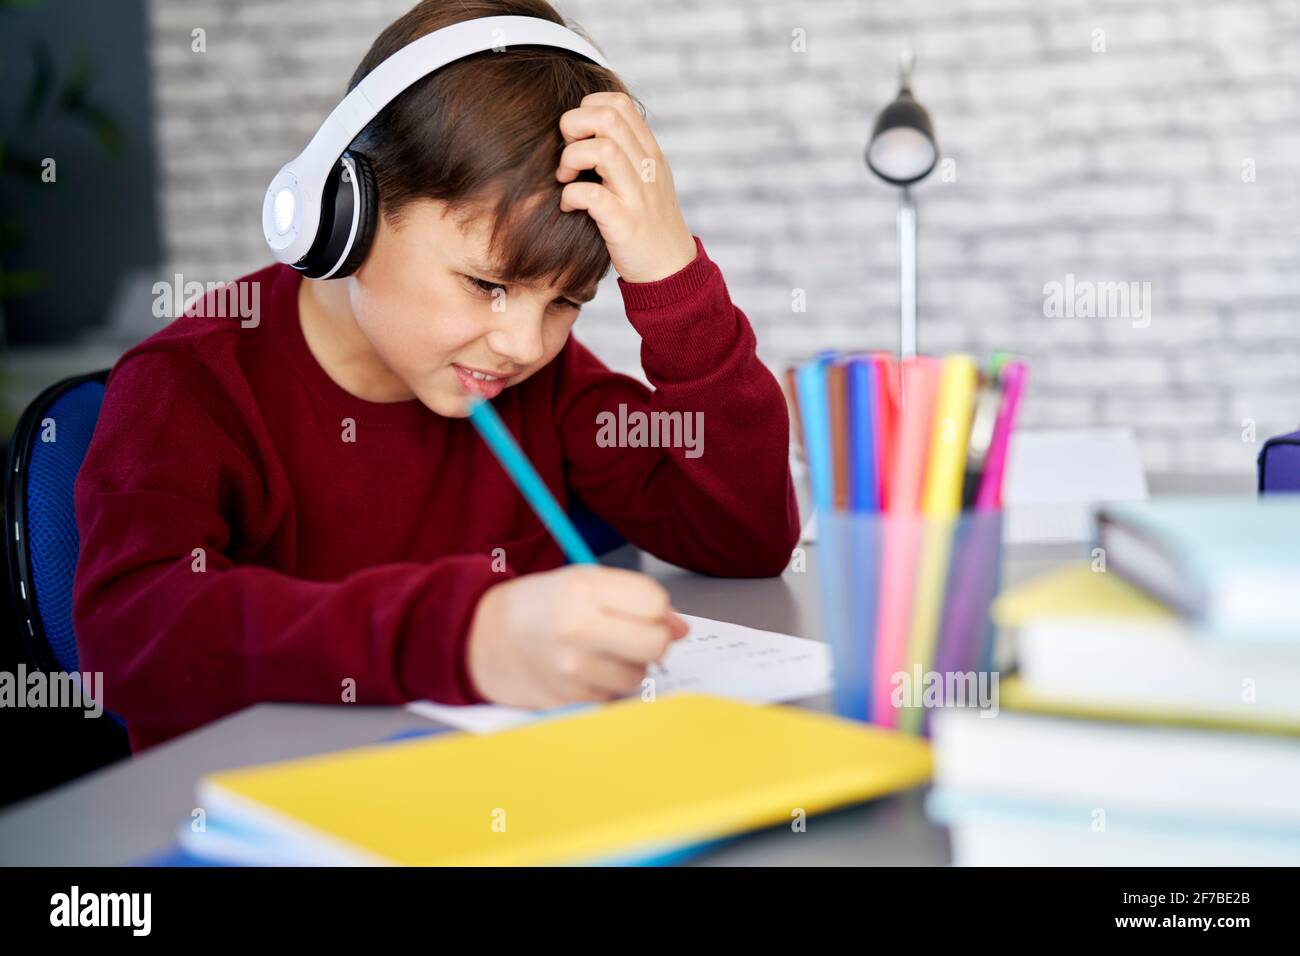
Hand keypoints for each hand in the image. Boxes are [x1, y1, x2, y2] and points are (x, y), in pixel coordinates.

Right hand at [467, 565, 689, 708]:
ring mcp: (572, 671)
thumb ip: (636, 597)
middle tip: (633, 633)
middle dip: (654, 639)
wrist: (485, 640)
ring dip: (630, 664)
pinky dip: (608, 684)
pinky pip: (614, 696)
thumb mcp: (584, 582)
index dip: (655, 607)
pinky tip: (586, 670)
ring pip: (638, 674)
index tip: (639, 607)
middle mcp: (577, 630)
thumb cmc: (542, 606)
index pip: (654, 602)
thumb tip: (682, 628)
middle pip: (656, 643)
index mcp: (582, 590)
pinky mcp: (569, 700)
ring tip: (601, 650)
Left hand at [556, 92, 698, 283]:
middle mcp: (647, 166)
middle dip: (573, 128)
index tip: (577, 137)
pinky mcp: (625, 223)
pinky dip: (571, 196)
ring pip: (602, 149)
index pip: (617, 102)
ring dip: (571, 159)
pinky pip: (592, 195)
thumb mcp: (644, 178)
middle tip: (567, 157)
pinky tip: (569, 207)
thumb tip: (586, 126)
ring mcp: (638, 194)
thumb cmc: (647, 223)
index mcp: (649, 151)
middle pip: (607, 116)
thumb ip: (624, 151)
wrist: (670, 270)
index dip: (586, 110)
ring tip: (566, 179)